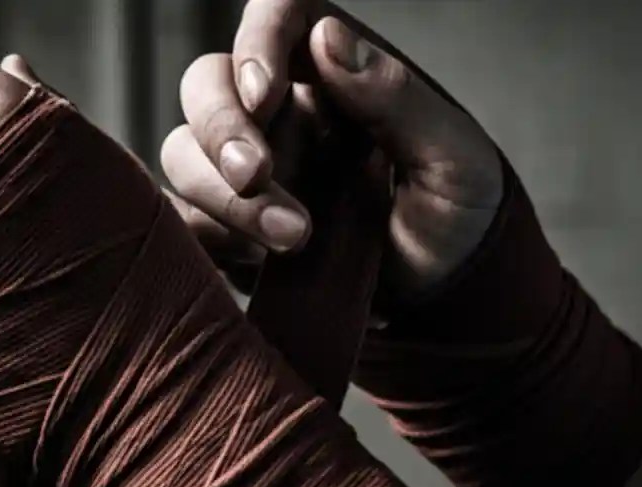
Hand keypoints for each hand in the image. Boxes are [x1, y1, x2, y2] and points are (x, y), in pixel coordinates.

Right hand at [161, 0, 503, 301]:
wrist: (443, 303)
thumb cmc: (457, 219)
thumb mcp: (454, 159)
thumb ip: (396, 97)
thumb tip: (327, 37)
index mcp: (336, 72)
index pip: (277, 15)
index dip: (256, 40)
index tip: (266, 92)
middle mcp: (281, 110)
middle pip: (207, 82)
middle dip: (222, 128)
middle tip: (256, 176)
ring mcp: (247, 169)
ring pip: (184, 152)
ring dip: (223, 193)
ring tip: (293, 238)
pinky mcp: (228, 228)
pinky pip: (187, 219)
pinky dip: (216, 236)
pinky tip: (266, 261)